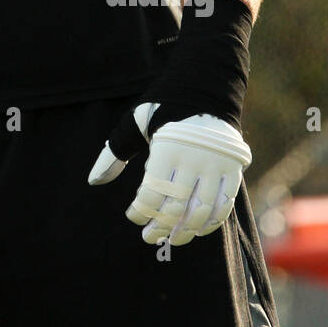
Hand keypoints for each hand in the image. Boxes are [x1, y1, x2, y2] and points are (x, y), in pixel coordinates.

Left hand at [88, 104, 251, 246]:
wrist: (206, 88)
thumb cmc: (163, 107)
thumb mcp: (135, 122)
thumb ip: (114, 151)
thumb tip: (93, 181)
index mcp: (167, 146)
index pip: (152, 192)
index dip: (140, 211)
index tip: (132, 216)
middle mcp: (195, 158)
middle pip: (176, 206)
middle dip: (160, 226)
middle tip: (148, 237)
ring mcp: (217, 165)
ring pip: (201, 211)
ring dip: (186, 231)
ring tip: (171, 238)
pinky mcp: (234, 169)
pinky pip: (224, 206)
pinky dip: (211, 223)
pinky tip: (196, 229)